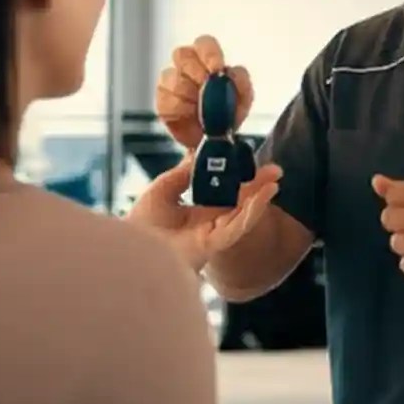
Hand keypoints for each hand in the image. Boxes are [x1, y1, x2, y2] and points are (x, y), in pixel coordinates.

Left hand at [127, 152, 281, 271]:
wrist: (126, 248)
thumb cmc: (139, 225)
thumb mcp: (162, 189)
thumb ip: (183, 174)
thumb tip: (197, 155)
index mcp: (198, 214)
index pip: (227, 194)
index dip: (241, 179)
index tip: (252, 162)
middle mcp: (209, 225)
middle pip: (241, 204)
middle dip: (259, 187)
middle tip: (276, 170)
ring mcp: (212, 236)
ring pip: (244, 216)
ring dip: (261, 198)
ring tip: (275, 181)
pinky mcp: (212, 246)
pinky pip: (237, 228)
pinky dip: (252, 212)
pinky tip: (262, 198)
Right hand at [155, 35, 253, 148]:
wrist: (215, 137)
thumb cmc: (228, 111)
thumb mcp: (243, 96)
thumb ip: (241, 81)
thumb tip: (230, 73)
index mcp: (208, 59)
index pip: (204, 44)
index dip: (209, 54)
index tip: (216, 69)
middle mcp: (186, 65)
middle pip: (182, 55)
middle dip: (197, 73)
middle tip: (207, 90)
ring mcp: (170, 80)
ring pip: (172, 77)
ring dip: (189, 94)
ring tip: (201, 108)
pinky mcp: (161, 98)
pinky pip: (166, 99)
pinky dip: (180, 108)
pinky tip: (190, 114)